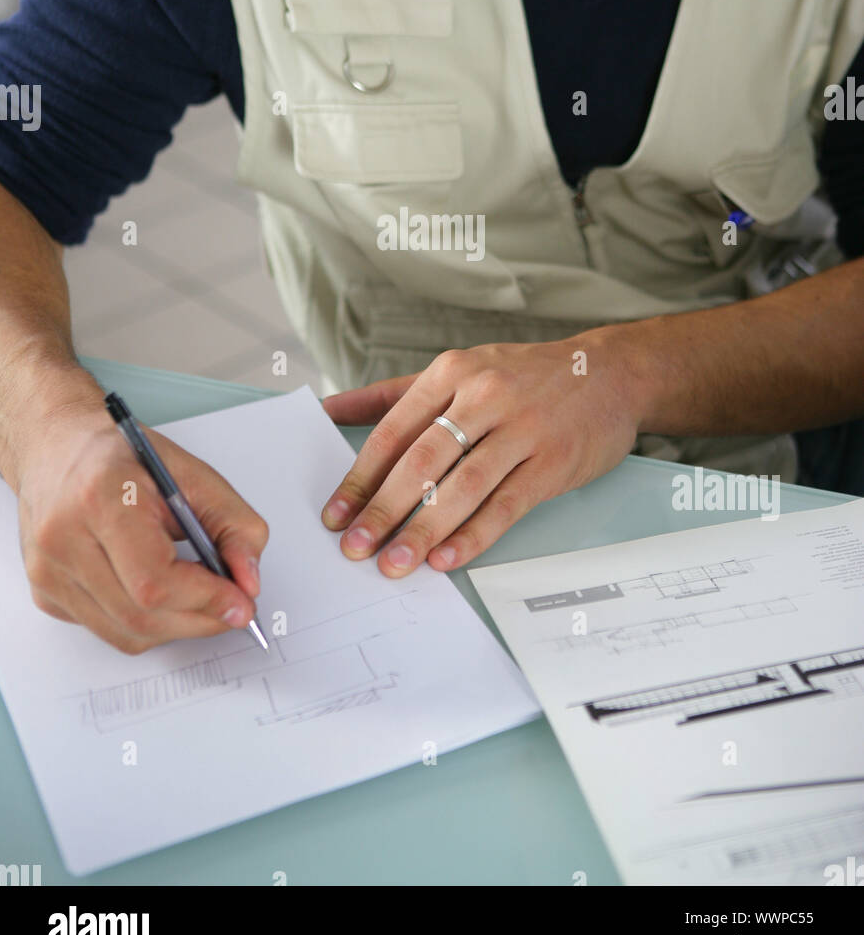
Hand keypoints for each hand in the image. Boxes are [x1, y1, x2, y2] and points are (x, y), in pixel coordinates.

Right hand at [15, 401, 267, 652]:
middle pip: (140, 615)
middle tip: (231, 609)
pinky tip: (159, 594)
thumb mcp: (192, 474)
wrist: (58, 447)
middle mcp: (64, 538)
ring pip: (125, 633)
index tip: (240, 603)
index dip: (205, 599)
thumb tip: (248, 582)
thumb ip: (233, 525)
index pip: (154, 581)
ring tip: (200, 600)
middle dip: (199, 620)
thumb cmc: (122, 456)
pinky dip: (144, 623)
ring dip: (175, 627)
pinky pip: (106, 629)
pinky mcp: (44, 591)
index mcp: (100, 498)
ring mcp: (47, 570)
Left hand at [320, 332, 640, 574]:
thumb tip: (326, 411)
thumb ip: (391, 395)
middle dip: (383, 510)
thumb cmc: (523, 376)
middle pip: (422, 461)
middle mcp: (484, 396)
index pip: (394, 431)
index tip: (335, 514)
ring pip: (462, 487)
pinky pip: (506, 505)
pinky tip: (447, 558)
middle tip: (355, 548)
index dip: (360, 477)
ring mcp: (522, 429)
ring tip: (395, 564)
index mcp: (451, 373)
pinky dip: (474, 535)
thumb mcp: (458, 370)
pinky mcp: (553, 463)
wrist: (608, 373)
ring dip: (423, 530)